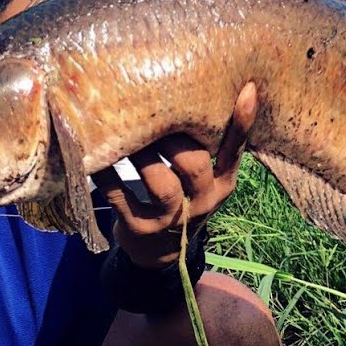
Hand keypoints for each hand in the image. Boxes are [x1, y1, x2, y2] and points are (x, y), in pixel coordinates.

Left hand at [93, 82, 257, 268]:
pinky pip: (121, 197)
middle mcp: (201, 204)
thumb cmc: (180, 199)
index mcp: (221, 186)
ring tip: (126, 132)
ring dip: (142, 155)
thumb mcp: (202, 181)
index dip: (242, 123)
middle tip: (154, 114)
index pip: (235, 152)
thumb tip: (194, 90)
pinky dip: (108, 174)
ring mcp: (170, 221)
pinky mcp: (139, 230)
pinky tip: (98, 156)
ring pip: (162, 185)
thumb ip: (203, 147)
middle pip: (194, 165)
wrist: (157, 254)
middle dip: (173, 137)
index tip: (247, 90)